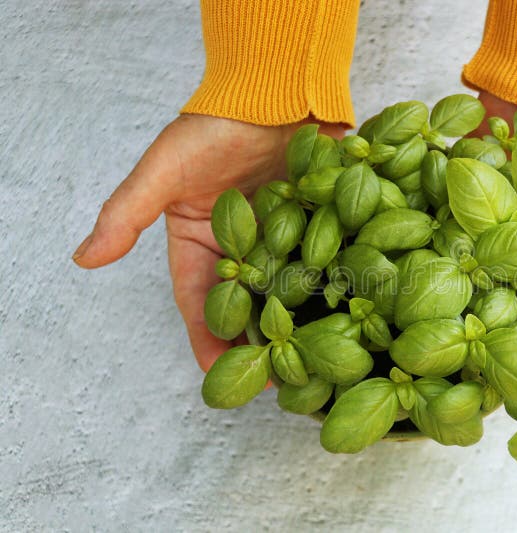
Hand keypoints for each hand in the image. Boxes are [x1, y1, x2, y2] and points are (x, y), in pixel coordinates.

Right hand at [72, 114, 344, 370]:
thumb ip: (127, 214)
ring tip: (313, 361)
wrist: (274, 91)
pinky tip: (349, 314)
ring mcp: (287, 238)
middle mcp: (245, 247)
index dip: (207, 337)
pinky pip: (328, 261)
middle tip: (273, 380)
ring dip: (299, 324)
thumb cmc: (214, 127)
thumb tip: (84, 258)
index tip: (217, 374)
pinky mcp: (321, 225)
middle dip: (258, 342)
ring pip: (290, 291)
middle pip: (250, 305)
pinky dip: (336, 286)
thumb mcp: (163, 171)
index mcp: (203, 242)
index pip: (201, 300)